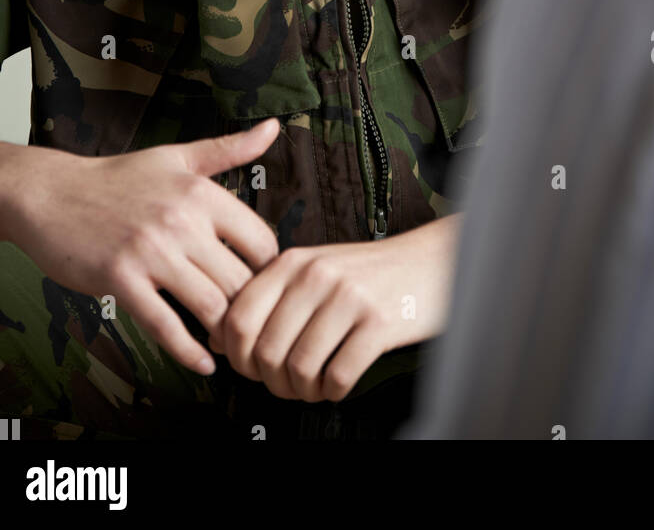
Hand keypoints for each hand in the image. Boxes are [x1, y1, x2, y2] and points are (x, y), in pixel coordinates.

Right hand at [4, 118, 280, 374]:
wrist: (51, 193)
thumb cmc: (118, 177)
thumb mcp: (178, 157)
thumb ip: (229, 148)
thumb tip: (273, 127)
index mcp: (202, 192)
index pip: (261, 241)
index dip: (271, 272)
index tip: (267, 289)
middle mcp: (181, 221)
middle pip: (241, 281)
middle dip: (253, 310)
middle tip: (255, 328)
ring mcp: (151, 251)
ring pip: (210, 306)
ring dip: (226, 333)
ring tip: (231, 345)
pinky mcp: (120, 278)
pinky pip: (164, 325)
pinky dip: (189, 351)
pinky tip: (203, 364)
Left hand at [209, 214, 460, 401]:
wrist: (432, 262)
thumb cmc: (370, 272)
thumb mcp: (314, 269)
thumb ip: (270, 296)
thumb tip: (221, 339)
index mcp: (292, 262)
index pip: (237, 319)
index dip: (238, 356)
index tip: (253, 367)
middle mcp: (316, 276)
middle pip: (266, 352)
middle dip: (272, 382)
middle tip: (288, 383)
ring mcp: (347, 298)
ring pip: (298, 369)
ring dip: (303, 391)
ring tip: (315, 385)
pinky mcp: (377, 323)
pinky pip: (337, 377)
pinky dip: (333, 392)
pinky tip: (340, 381)